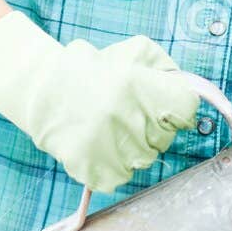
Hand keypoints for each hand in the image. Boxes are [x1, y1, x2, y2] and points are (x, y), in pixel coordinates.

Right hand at [0, 11, 198, 193]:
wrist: (40, 89)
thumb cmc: (92, 70)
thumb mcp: (133, 53)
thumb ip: (166, 70)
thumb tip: (190, 92)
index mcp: (137, 86)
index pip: (186, 109)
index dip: (178, 109)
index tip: (167, 109)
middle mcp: (125, 117)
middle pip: (166, 138)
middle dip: (153, 128)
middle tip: (129, 115)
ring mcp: (108, 146)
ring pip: (145, 159)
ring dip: (134, 147)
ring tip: (112, 129)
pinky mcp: (92, 169)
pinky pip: (121, 177)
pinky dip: (115, 166)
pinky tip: (101, 146)